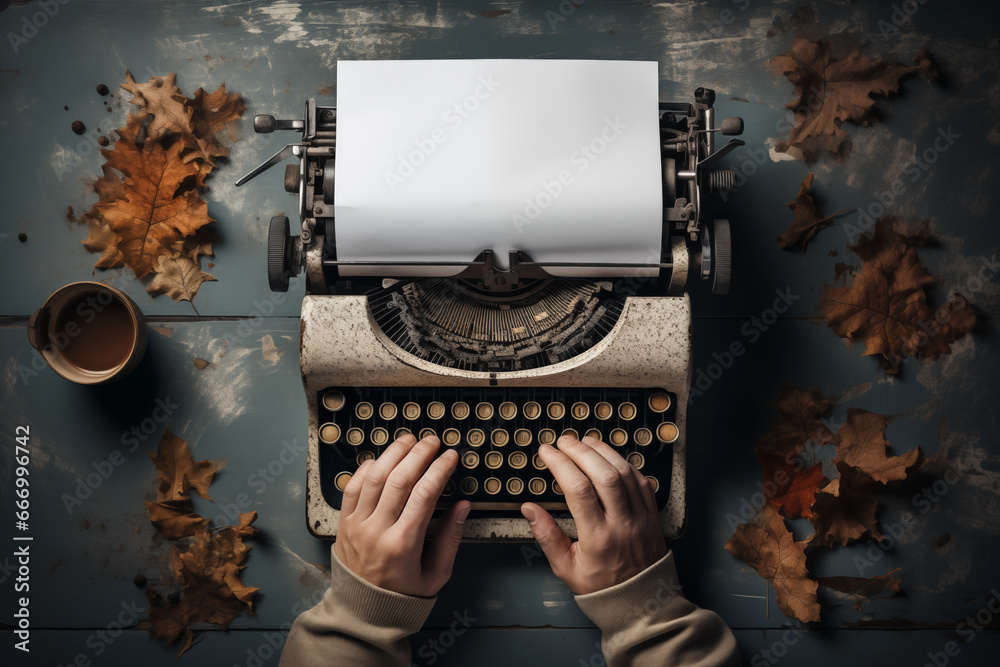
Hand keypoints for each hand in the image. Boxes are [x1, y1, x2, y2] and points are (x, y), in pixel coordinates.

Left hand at [335, 434, 470, 596]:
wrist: (364, 610)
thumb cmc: (404, 593)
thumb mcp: (436, 573)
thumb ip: (450, 538)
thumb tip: (463, 505)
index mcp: (403, 545)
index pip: (424, 495)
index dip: (439, 470)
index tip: (450, 457)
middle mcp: (377, 531)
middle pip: (399, 480)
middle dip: (419, 454)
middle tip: (433, 441)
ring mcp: (357, 525)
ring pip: (374, 477)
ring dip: (393, 454)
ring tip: (409, 440)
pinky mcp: (344, 522)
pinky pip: (352, 487)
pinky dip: (367, 468)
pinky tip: (382, 459)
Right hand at [520, 435, 666, 594]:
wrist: (641, 601)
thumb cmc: (601, 586)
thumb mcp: (566, 568)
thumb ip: (547, 537)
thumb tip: (529, 509)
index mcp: (598, 538)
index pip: (578, 490)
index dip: (560, 464)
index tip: (547, 452)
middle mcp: (622, 524)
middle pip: (603, 475)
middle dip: (581, 452)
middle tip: (564, 441)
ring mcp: (641, 517)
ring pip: (625, 473)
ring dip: (604, 451)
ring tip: (585, 442)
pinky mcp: (653, 515)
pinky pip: (641, 480)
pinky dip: (624, 464)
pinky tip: (609, 457)